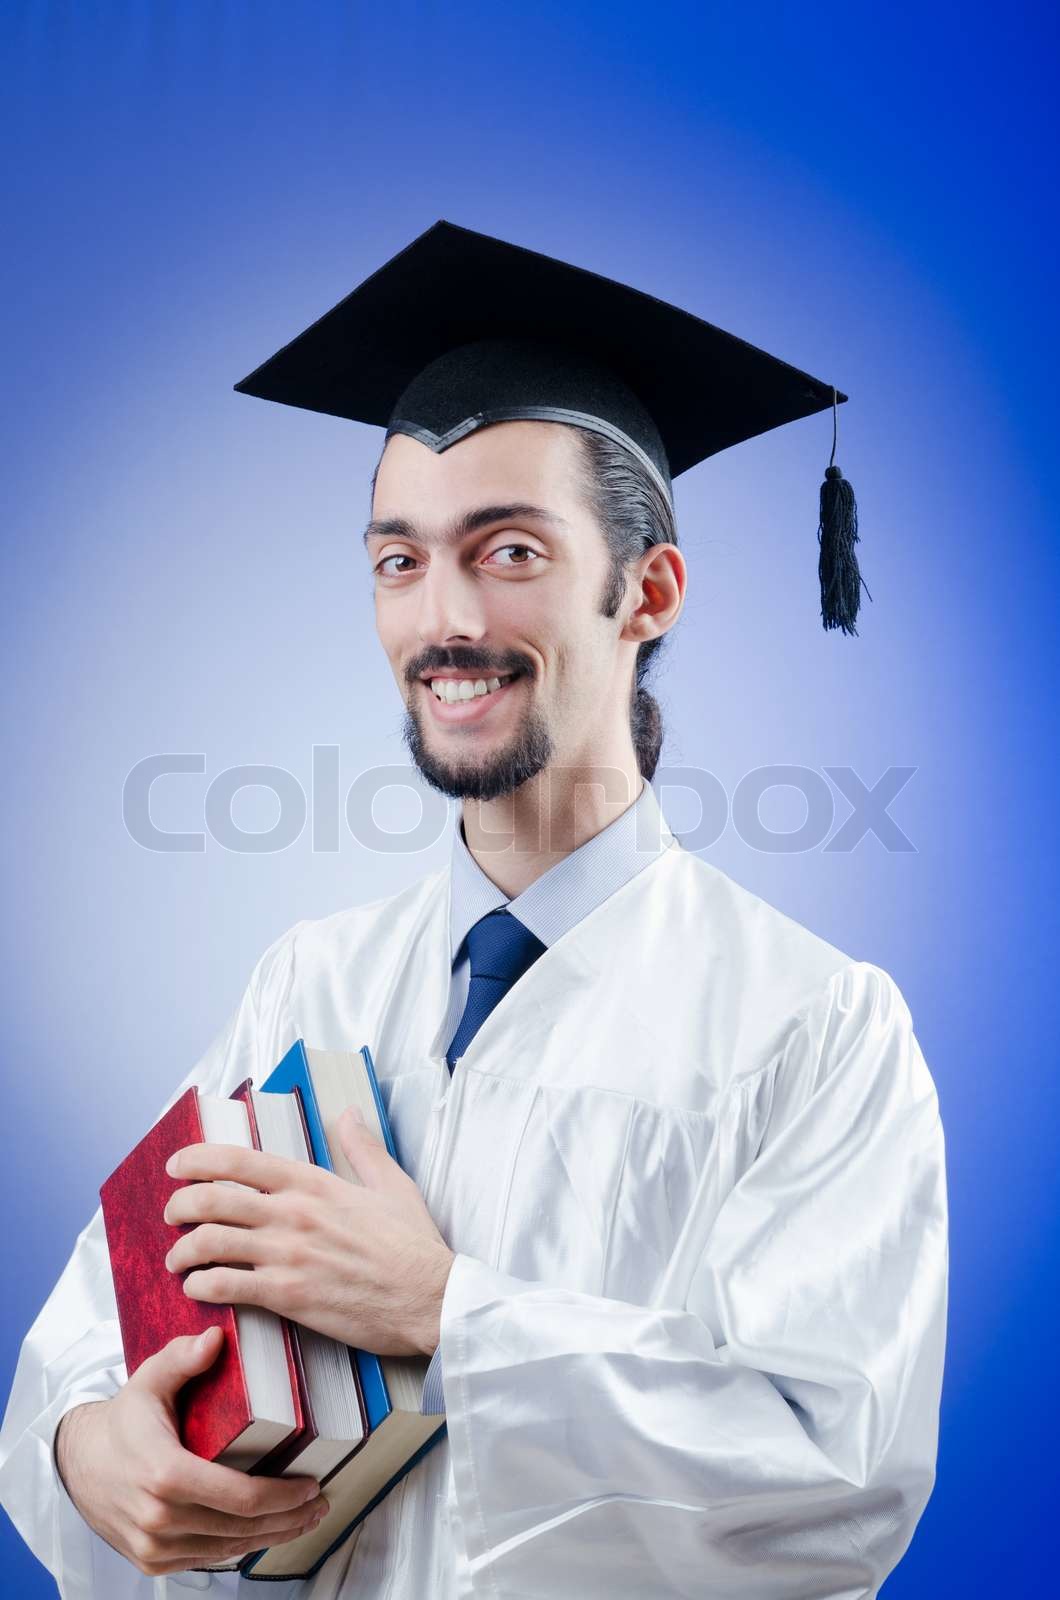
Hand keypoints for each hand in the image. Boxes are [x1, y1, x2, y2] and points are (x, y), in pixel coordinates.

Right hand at [54, 1326, 329, 1576]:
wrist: (78, 1462)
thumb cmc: (123, 1419)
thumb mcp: (150, 1379)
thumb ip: (183, 1357)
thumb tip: (216, 1337)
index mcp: (165, 1475)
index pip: (240, 1497)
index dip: (283, 1497)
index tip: (312, 1485)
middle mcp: (159, 1518)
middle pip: (242, 1528)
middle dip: (288, 1518)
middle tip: (319, 1503)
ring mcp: (155, 1546)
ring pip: (229, 1549)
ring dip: (271, 1536)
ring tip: (302, 1518)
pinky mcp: (152, 1561)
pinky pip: (208, 1558)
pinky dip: (240, 1546)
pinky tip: (263, 1531)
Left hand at [162, 1108, 455, 1356]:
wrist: (429, 1298)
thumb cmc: (412, 1245)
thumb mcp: (392, 1184)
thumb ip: (363, 1147)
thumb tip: (349, 1114)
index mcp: (314, 1183)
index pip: (241, 1160)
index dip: (198, 1159)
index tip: (176, 1164)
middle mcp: (293, 1213)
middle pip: (213, 1198)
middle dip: (179, 1204)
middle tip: (171, 1214)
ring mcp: (288, 1255)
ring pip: (211, 1242)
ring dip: (182, 1250)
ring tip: (178, 1259)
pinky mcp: (288, 1295)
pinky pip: (226, 1285)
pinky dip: (202, 1285)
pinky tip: (199, 1287)